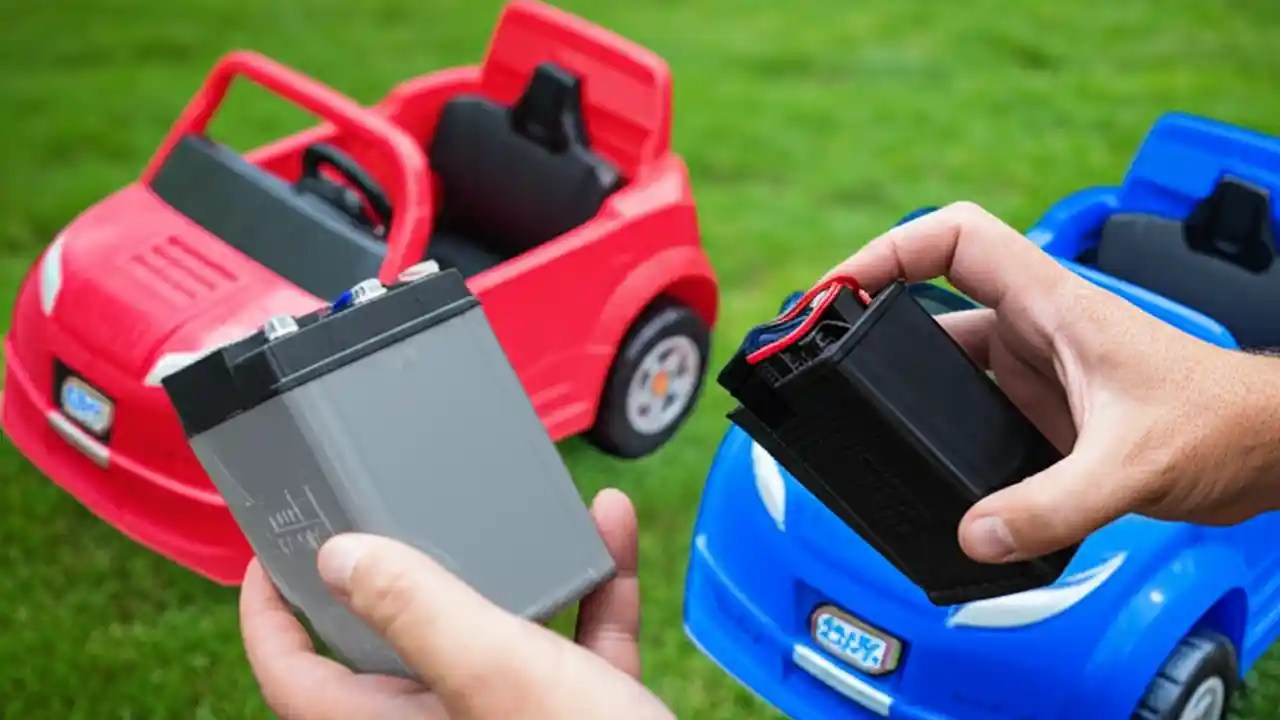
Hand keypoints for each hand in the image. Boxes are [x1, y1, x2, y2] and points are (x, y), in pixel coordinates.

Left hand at [239, 489, 672, 719]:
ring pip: (495, 634)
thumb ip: (420, 611)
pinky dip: (590, 592)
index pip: (296, 676)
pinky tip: (610, 534)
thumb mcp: (499, 673)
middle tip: (404, 506)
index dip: (270, 613)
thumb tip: (340, 557)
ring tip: (528, 510)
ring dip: (522, 565)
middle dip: (413, 567)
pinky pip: (569, 643)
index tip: (272, 550)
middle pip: (396, 643)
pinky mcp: (574, 717)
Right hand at [826, 202, 1279, 562]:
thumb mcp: (1134, 464)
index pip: (955, 240)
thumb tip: (975, 536)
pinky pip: (966, 412)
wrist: (1265, 452)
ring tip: (851, 413)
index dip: (889, 249)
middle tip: (820, 356)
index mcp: (1051, 303)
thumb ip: (1055, 505)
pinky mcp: (1039, 412)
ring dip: (900, 385)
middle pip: (929, 302)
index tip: (838, 288)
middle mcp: (1034, 329)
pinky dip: (934, 433)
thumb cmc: (1221, 423)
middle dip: (870, 322)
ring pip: (943, 363)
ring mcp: (1033, 371)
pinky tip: (916, 464)